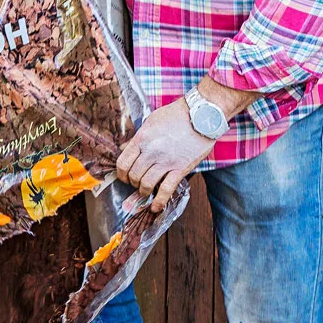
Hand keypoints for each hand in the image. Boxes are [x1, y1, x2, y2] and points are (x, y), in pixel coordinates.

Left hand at [116, 98, 214, 212]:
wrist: (201, 115)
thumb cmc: (176, 116)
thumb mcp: (151, 121)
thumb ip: (138, 138)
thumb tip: (125, 149)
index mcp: (142, 139)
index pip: (122, 163)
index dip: (121, 174)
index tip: (125, 177)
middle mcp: (151, 151)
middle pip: (133, 176)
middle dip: (133, 184)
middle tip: (138, 183)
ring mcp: (165, 161)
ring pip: (146, 185)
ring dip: (144, 192)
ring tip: (146, 191)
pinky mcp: (179, 169)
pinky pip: (166, 190)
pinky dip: (159, 201)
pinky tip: (156, 207)